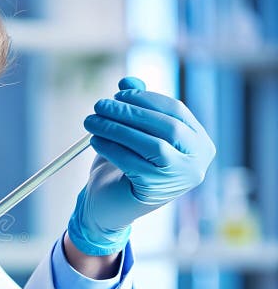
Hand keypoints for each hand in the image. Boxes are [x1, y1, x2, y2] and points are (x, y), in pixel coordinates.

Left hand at [68, 77, 215, 255]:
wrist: (109, 206)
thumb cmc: (124, 165)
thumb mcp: (132, 133)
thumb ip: (136, 108)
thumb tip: (128, 81)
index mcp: (198, 142)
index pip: (176, 111)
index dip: (146, 98)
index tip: (119, 92)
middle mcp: (196, 161)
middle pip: (167, 127)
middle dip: (130, 112)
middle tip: (100, 104)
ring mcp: (179, 178)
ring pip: (151, 145)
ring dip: (118, 128)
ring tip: (91, 121)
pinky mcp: (156, 190)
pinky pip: (134, 163)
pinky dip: (112, 148)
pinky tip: (96, 140)